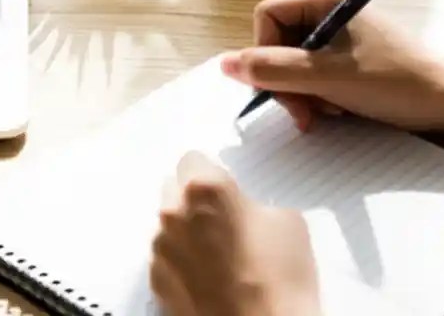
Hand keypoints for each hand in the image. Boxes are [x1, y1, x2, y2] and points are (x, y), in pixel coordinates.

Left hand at [149, 151, 320, 315]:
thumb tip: (243, 212)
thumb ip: (253, 204)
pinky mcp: (155, 283)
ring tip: (218, 257)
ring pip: (167, 226)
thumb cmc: (279, 278)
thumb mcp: (287, 222)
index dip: (211, 173)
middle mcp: (172, 213)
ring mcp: (160, 250)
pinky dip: (181, 264)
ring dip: (186, 233)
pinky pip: (166, 260)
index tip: (224, 189)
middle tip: (222, 221)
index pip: (193, 159)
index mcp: (204, 188)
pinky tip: (209, 280)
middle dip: (193, 201)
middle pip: (173, 189)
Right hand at [222, 0, 443, 131]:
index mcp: (324, 0)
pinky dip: (319, 97)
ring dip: (302, 94)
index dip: (264, 54)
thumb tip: (225, 64)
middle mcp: (329, 12)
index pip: (266, 17)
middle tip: (304, 113)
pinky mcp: (350, 60)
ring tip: (328, 113)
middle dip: (285, 82)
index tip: (280, 87)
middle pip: (277, 43)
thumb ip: (274, 69)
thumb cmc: (394, 81)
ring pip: (293, 65)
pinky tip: (338, 111)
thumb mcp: (328, 76)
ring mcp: (340, 37)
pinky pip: (314, 75)